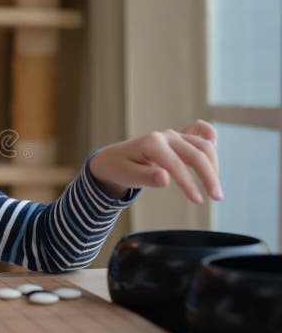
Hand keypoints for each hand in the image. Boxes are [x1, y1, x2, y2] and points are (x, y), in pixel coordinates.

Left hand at [89, 119, 221, 203]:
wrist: (114, 159)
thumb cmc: (119, 168)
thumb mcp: (127, 176)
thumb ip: (146, 177)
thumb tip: (165, 178)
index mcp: (152, 143)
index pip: (176, 165)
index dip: (189, 184)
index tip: (198, 201)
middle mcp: (166, 136)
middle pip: (197, 153)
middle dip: (209, 176)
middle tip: (217, 198)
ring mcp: (174, 135)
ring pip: (204, 145)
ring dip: (214, 166)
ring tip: (215, 189)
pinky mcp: (180, 138)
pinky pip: (201, 131)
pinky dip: (212, 140)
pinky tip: (214, 159)